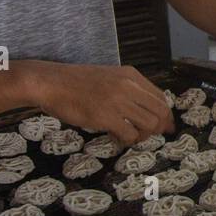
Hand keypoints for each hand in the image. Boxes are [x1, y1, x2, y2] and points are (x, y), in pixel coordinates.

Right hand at [26, 62, 174, 143]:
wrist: (50, 83)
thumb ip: (128, 89)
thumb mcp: (109, 77)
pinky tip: (114, 138)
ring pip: (149, 124)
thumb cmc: (75, 82)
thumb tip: (145, 110)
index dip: (165, 115)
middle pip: (160, 111)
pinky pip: (129, 135)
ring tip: (129, 136)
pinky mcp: (105, 116)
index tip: (164, 127)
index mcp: (131, 75)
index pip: (160, 96)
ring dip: (142, 136)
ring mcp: (117, 101)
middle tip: (148, 136)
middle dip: (159, 128)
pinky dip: (126, 141)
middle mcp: (128, 86)